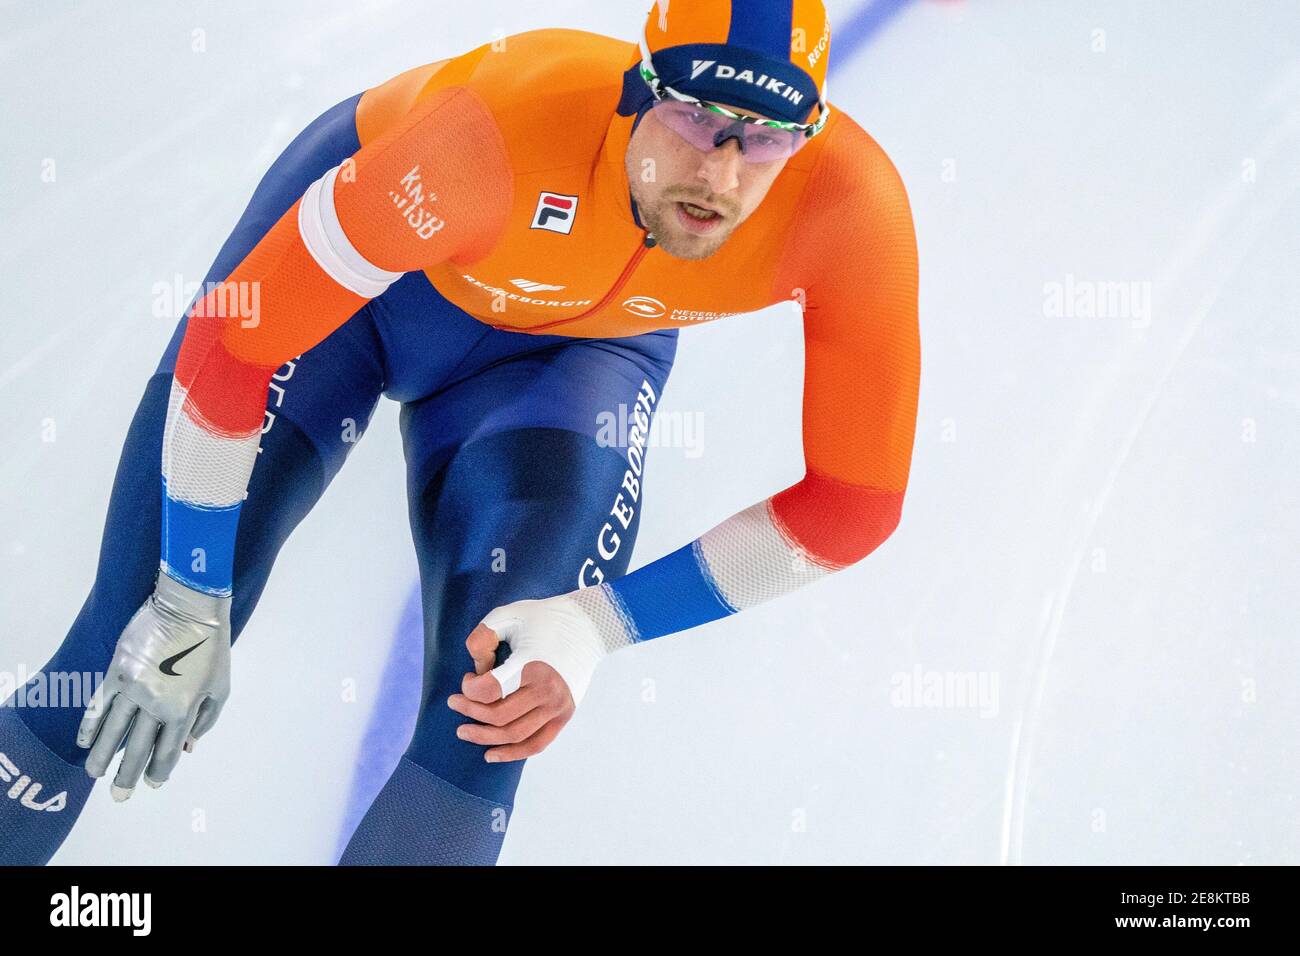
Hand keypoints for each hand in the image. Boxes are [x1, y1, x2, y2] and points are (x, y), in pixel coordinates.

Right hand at [77, 573, 230, 799]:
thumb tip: (186, 748)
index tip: (151, 785)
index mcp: (183, 710)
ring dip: (102, 755)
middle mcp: (155, 704)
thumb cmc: (210, 650)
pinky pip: (98, 704)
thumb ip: (204, 720)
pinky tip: (84, 741)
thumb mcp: (219, 688)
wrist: (189, 609)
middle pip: (137, 748)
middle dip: (127, 775)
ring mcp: (133, 688)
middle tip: (118, 796)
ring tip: (94, 774)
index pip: (166, 751)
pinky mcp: (116, 671)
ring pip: (112, 731)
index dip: (158, 771)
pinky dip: (90, 724)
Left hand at [447, 595, 607, 762]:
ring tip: (464, 732)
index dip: (469, 689)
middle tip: (454, 705)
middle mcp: (547, 690)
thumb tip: (477, 672)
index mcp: (531, 664)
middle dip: (470, 712)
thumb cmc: (543, 619)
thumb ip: (483, 637)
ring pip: (514, 735)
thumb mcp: (508, 615)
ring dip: (484, 737)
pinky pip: (536, 744)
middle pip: (498, 717)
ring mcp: (558, 706)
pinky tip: (491, 755)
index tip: (468, 677)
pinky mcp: (564, 716)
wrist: (588, 627)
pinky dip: (512, 753)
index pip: (489, 691)